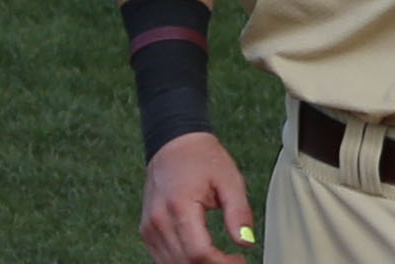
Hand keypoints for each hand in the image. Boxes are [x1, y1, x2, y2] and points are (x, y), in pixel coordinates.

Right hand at [140, 132, 255, 263]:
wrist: (174, 143)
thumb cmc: (203, 159)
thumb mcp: (230, 180)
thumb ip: (238, 212)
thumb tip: (246, 241)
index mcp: (179, 206)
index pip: (198, 253)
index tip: (240, 259)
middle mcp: (158, 220)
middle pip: (184, 263)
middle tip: (234, 261)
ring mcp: (149, 227)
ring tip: (221, 259)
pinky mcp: (147, 230)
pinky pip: (163, 258)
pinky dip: (183, 262)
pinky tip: (203, 257)